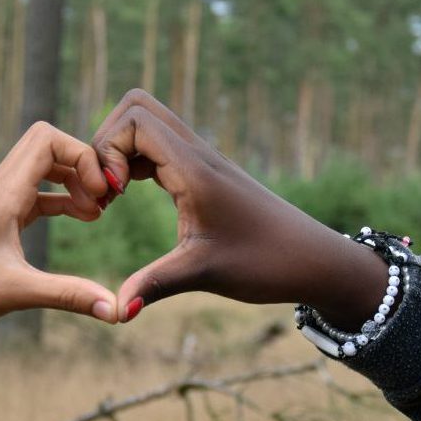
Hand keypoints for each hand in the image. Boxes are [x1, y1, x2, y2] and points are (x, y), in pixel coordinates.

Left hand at [0, 122, 119, 338]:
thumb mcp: (16, 294)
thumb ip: (69, 296)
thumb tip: (118, 310)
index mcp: (2, 194)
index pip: (48, 139)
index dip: (84, 157)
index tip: (101, 197)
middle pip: (48, 144)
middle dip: (84, 165)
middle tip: (104, 202)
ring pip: (42, 168)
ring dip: (74, 182)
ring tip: (96, 214)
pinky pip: (35, 192)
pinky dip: (61, 199)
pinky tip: (80, 220)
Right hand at [91, 90, 387, 328]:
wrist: (314, 260)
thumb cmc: (266, 263)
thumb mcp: (205, 275)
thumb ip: (155, 284)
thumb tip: (116, 312)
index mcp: (195, 170)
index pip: (135, 121)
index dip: (108, 152)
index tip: (111, 198)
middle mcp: (197, 155)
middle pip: (136, 108)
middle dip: (106, 143)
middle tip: (105, 193)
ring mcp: (201, 161)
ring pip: (147, 125)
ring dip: (119, 152)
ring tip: (113, 198)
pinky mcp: (204, 174)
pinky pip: (159, 147)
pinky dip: (135, 163)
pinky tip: (130, 198)